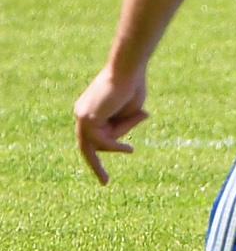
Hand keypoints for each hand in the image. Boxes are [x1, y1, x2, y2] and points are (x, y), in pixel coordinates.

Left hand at [75, 65, 149, 183]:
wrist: (128, 68)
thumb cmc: (133, 84)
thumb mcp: (131, 111)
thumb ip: (124, 126)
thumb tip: (122, 142)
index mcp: (89, 111)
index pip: (95, 137)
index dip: (107, 149)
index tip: (122, 156)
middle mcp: (81, 114)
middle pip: (91, 146)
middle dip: (96, 165)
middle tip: (105, 182)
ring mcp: (82, 117)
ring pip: (102, 142)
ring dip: (123, 135)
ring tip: (140, 114)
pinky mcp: (88, 119)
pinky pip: (104, 140)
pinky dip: (117, 144)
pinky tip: (128, 147)